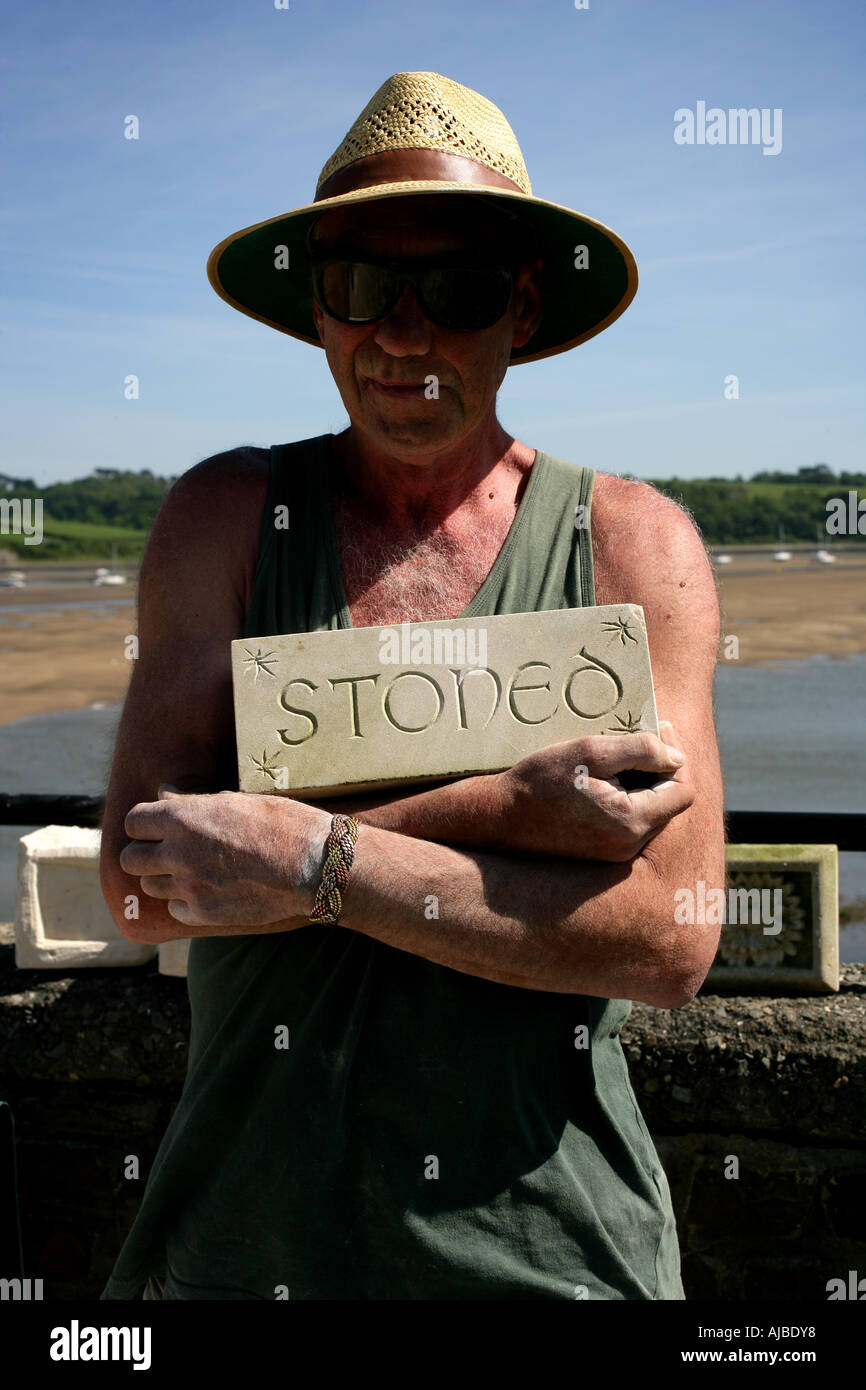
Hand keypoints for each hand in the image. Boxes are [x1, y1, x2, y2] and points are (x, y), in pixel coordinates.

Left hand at [119, 787, 330, 927]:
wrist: (313, 865)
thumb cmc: (281, 824)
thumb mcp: (237, 801)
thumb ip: (194, 803)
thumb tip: (164, 794)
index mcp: (183, 818)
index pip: (133, 822)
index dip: (143, 824)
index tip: (155, 828)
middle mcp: (178, 853)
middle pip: (130, 859)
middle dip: (143, 854)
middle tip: (164, 853)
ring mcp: (189, 886)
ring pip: (150, 886)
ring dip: (164, 878)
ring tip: (190, 872)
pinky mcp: (204, 914)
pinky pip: (175, 909)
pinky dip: (185, 902)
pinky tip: (207, 891)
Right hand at [494, 720, 693, 861]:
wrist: (500, 817)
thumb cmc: (541, 780)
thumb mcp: (590, 751)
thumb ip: (641, 750)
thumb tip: (677, 757)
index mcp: (631, 822)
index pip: (683, 791)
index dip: (676, 758)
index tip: (660, 730)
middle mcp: (629, 845)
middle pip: (669, 802)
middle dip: (660, 768)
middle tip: (642, 736)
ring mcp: (617, 854)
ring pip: (652, 812)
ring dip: (644, 782)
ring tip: (619, 758)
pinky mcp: (604, 854)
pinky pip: (633, 822)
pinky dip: (629, 798)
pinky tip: (605, 780)